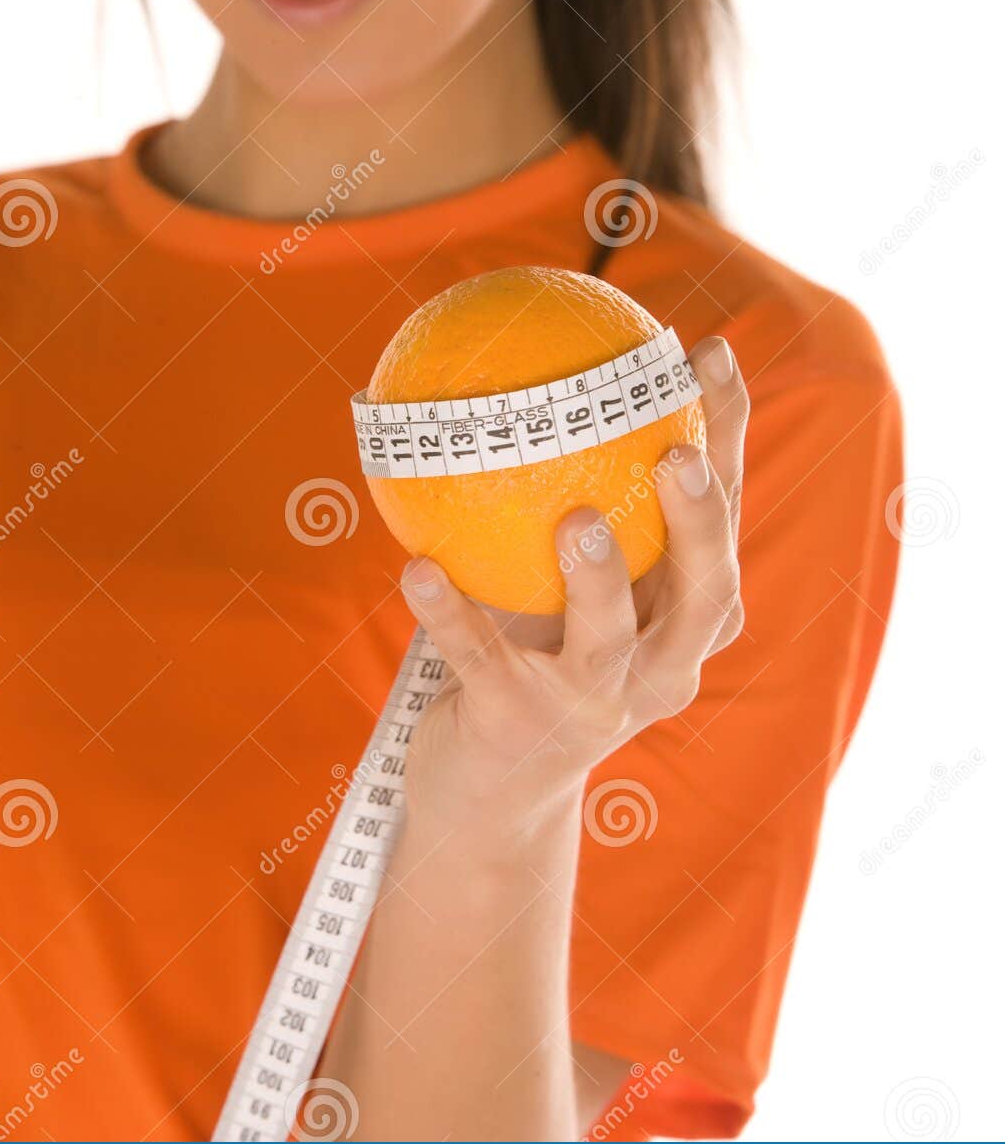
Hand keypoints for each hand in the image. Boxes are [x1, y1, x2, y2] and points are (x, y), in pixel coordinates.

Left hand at [396, 336, 748, 831]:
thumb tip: (531, 367)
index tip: (707, 353)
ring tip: (575, 518)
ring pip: (609, 642)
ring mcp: (594, 706)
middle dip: (702, 523)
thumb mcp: (565, 579)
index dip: (725, 436)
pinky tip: (418, 568)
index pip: (723, 518)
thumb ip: (571, 494)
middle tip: (677, 453)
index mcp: (682, 615)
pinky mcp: (519, 729)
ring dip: (597, 579)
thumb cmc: (534, 652)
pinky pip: (483, 661)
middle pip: (706, 594)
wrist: (493, 790)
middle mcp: (660, 665)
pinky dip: (452, 615)